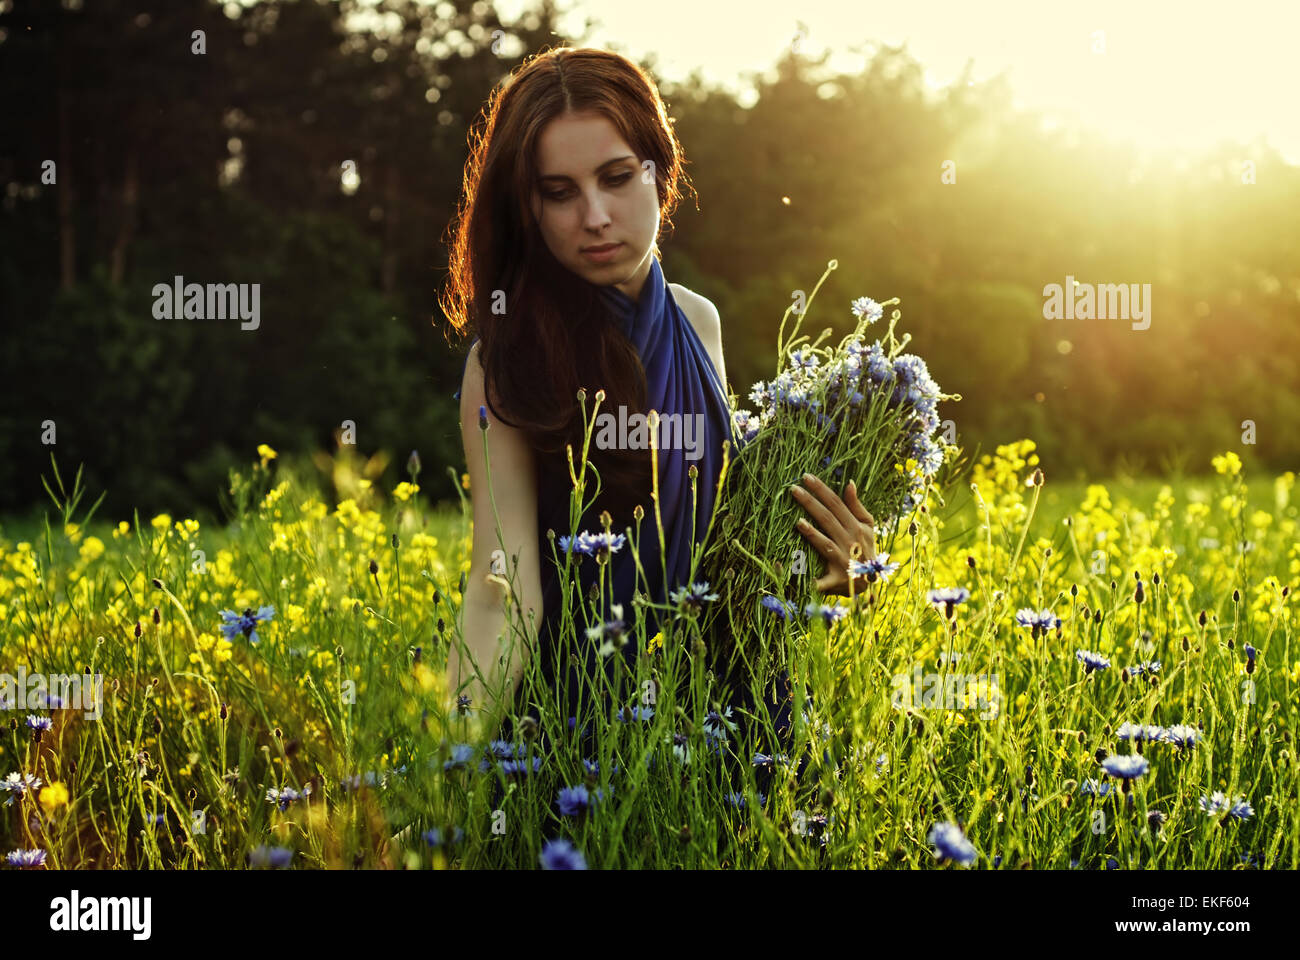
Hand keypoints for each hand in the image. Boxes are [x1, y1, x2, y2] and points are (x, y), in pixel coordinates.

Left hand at [789, 472, 875, 596]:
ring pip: (826, 544)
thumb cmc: (865, 549)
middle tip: (793, 489)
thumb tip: (849, 482)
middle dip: (811, 503)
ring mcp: (844, 561)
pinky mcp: (837, 579)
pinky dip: (813, 579)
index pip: (837, 504)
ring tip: (797, 522)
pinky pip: (823, 579)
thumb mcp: (867, 526)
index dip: (821, 490)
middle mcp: (850, 542)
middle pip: (828, 519)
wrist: (870, 582)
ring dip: (812, 533)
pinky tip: (796, 571)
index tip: (806, 477)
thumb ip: (856, 506)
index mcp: (856, 527)